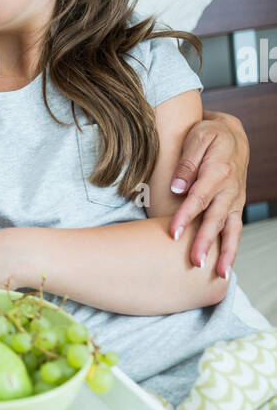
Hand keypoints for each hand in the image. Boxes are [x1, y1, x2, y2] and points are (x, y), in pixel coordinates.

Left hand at [168, 111, 248, 277]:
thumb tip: (177, 188)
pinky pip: (235, 231)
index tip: (173, 233)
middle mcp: (231, 189)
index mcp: (219, 171)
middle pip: (216, 219)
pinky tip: (224, 268)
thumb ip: (186, 164)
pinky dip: (231, 249)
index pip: (199, 198)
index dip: (186, 216)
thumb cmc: (209, 136)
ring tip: (219, 275)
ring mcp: (235, 200)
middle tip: (194, 262)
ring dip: (225, 253)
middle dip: (205, 242)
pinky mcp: (235, 207)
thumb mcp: (197, 138)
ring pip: (232, 230)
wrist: (233, 135)